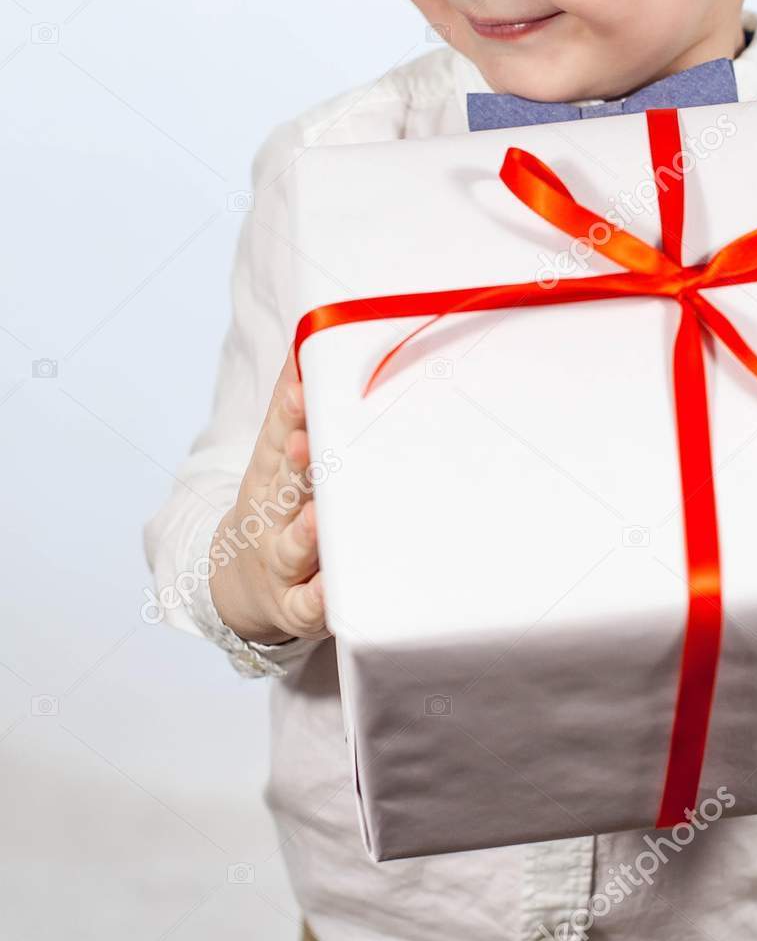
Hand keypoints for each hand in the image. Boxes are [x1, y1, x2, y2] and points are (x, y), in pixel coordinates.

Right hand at [209, 344, 329, 647]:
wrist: (238, 583)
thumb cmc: (277, 505)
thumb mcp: (277, 452)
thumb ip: (296, 401)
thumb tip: (311, 332)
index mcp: (271, 473)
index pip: (278, 437)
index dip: (288, 414)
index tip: (301, 389)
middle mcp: (272, 515)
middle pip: (282, 488)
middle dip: (296, 466)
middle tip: (309, 444)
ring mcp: (280, 563)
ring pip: (291, 548)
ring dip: (303, 535)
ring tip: (317, 521)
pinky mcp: (295, 606)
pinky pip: (308, 607)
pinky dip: (319, 603)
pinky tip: (335, 594)